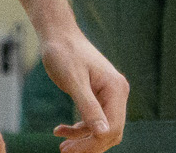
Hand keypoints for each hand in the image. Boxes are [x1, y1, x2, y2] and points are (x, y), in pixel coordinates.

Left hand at [41, 28, 127, 152]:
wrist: (58, 34)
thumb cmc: (64, 53)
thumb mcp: (74, 81)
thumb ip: (89, 107)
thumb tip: (103, 133)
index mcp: (116, 89)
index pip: (113, 128)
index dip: (94, 144)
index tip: (71, 151)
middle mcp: (117, 93)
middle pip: (110, 131)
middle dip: (89, 144)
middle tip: (65, 151)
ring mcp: (108, 95)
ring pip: (101, 128)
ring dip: (83, 139)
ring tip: (62, 145)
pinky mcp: (98, 95)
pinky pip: (93, 119)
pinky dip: (78, 128)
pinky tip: (60, 130)